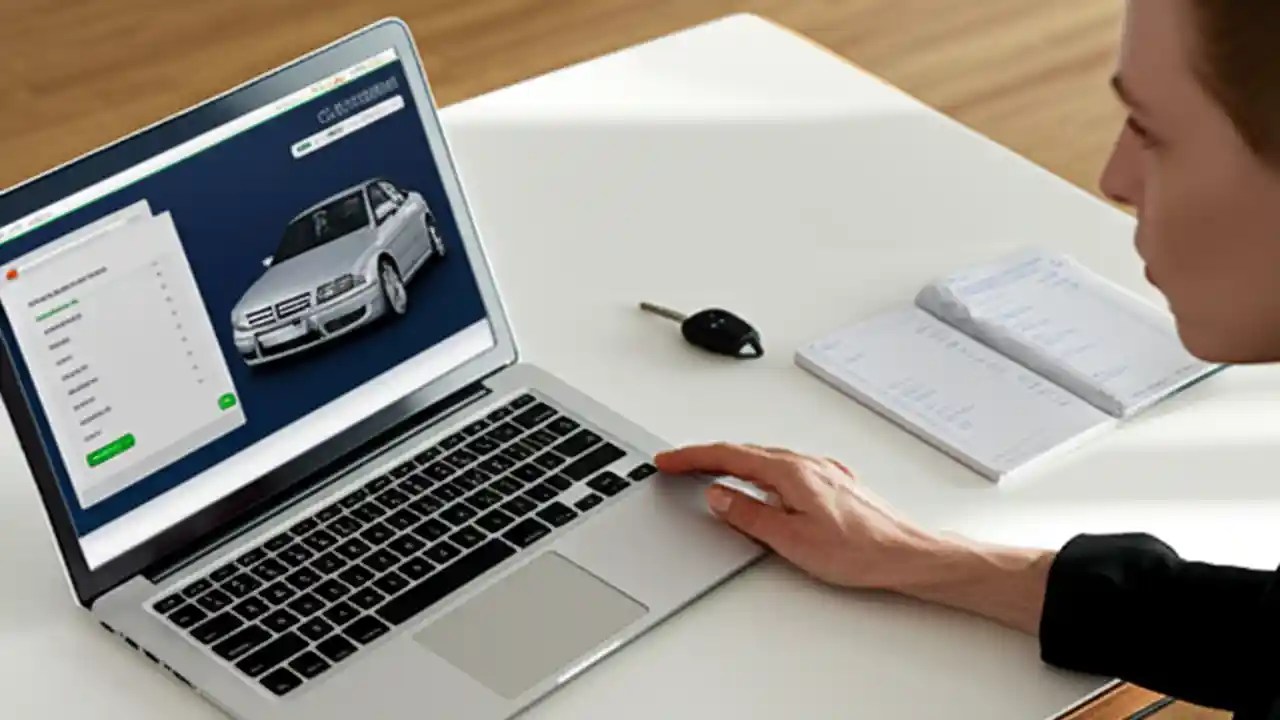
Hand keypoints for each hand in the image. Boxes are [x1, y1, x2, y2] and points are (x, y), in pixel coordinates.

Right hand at [654, 443, 943, 590]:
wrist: (907, 554)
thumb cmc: (860, 551)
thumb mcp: (791, 539)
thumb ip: (749, 515)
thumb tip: (719, 496)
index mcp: (791, 472)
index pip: (729, 456)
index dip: (692, 457)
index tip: (667, 460)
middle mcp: (807, 463)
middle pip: (744, 452)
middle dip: (706, 456)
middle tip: (677, 465)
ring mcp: (822, 471)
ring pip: (765, 459)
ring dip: (732, 462)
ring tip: (707, 472)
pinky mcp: (832, 482)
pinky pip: (784, 468)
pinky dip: (758, 471)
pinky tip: (758, 484)